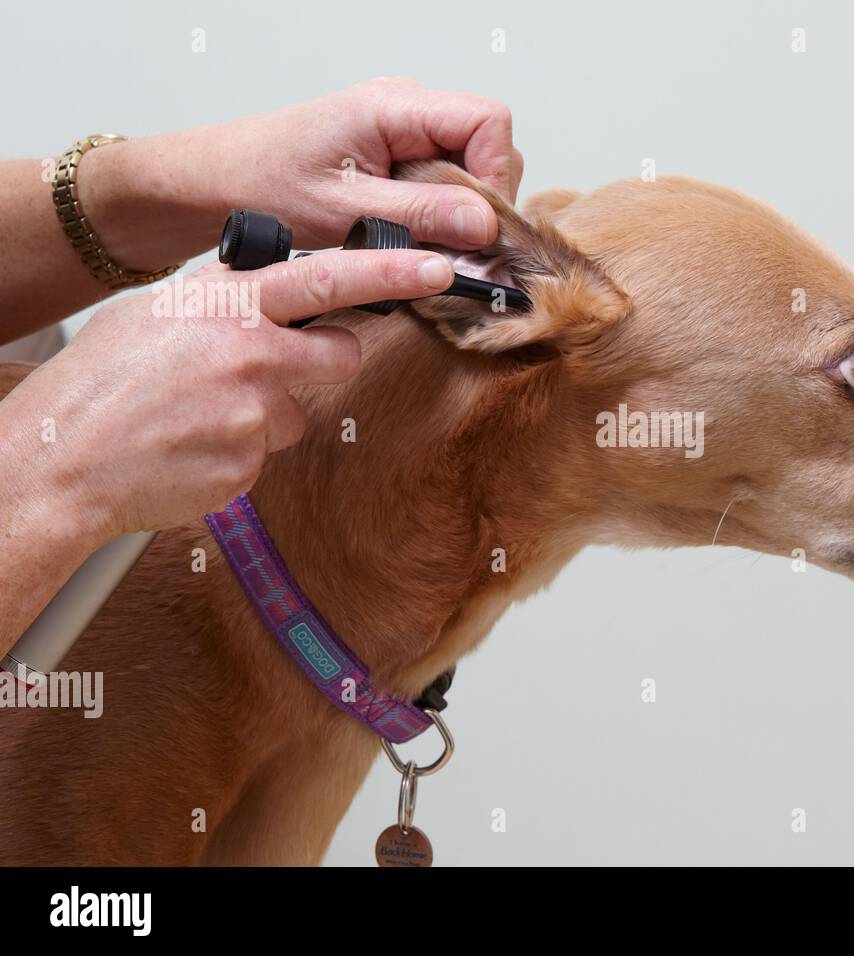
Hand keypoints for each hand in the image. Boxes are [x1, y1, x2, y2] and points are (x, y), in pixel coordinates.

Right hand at [0, 247, 453, 541]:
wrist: (60, 458)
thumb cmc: (101, 383)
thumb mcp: (159, 312)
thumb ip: (229, 301)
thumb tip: (276, 293)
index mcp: (228, 304)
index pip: (328, 277)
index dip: (390, 271)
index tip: (437, 267)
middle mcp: (250, 352)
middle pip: (339, 352)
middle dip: (323, 359)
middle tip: (265, 368)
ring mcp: (254, 411)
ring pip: (297, 410)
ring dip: (264, 414)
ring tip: (200, 414)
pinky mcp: (252, 463)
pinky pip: (268, 453)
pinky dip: (239, 451)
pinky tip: (193, 445)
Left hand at [79, 78, 521, 272]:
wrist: (211, 185)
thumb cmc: (260, 186)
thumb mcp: (343, 211)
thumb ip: (419, 214)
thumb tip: (485, 224)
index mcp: (394, 106)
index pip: (488, 121)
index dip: (496, 176)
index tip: (481, 228)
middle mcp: (406, 110)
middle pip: (487, 146)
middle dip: (481, 201)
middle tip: (456, 248)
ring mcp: (404, 133)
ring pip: (469, 169)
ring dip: (458, 214)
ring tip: (426, 245)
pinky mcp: (396, 158)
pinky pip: (443, 182)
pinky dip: (439, 217)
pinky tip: (413, 239)